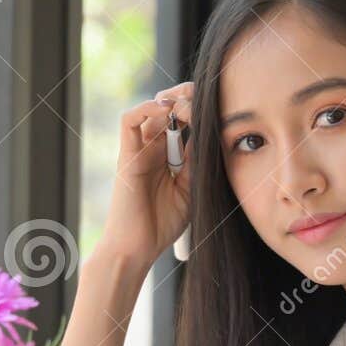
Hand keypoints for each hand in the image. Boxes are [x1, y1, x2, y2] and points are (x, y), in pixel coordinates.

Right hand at [98, 81, 193, 270]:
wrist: (137, 248)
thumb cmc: (162, 225)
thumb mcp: (191, 187)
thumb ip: (198, 161)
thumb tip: (212, 133)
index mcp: (168, 156)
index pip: (183, 120)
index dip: (199, 108)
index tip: (219, 110)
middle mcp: (152, 149)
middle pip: (168, 106)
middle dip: (188, 97)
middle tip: (206, 100)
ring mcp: (138, 150)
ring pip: (151, 108)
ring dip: (172, 101)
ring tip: (189, 107)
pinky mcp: (126, 155)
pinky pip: (129, 121)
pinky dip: (146, 108)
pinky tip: (167, 111)